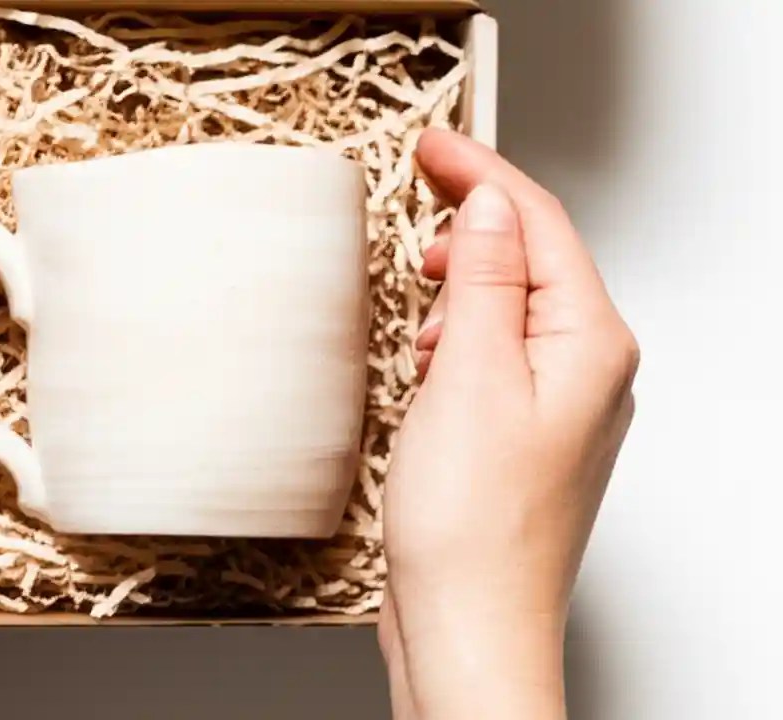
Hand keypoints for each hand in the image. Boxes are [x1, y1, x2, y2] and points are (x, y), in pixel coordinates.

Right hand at [378, 130, 638, 718]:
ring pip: (510, 310)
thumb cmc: (475, 530)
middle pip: (532, 261)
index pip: (539, 226)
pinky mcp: (521, 436)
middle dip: (472, 230)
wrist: (469, 628)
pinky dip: (457, 340)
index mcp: (591, 346)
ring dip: (459, 290)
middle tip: (416, 204)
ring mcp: (558, 406)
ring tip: (418, 305)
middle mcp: (588, 372)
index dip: (482, 176)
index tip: (434, 146)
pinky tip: (428, 362)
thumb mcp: (468, 378)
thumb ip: (481, 283)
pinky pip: (495, 356)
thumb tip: (486, 211)